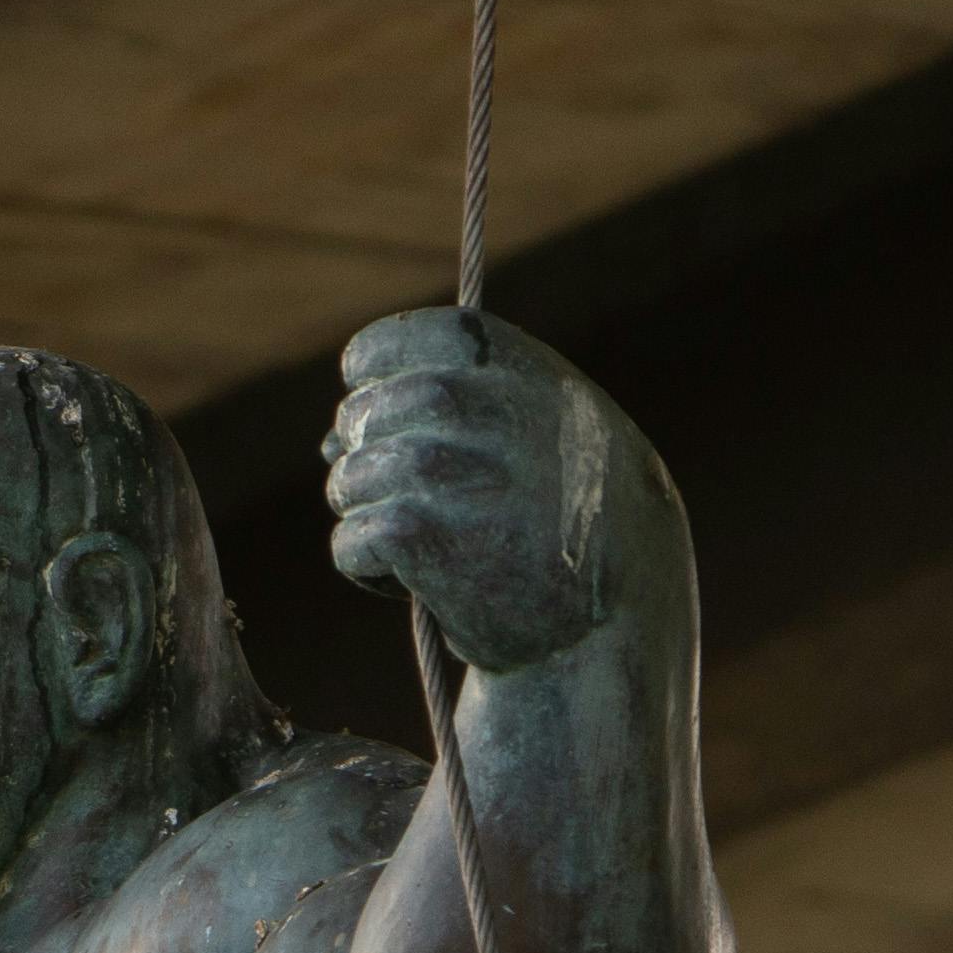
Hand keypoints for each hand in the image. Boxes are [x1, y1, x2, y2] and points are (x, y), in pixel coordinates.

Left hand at [323, 308, 616, 673]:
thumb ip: (448, 406)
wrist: (620, 602)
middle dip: (366, 464)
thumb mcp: (536, 424)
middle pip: (358, 420)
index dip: (372, 392)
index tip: (395, 428)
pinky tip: (414, 581)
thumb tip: (331, 441)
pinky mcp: (424, 535)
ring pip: (347, 482)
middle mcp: (476, 403)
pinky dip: (367, 570)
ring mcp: (448, 468)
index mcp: (501, 360)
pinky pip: (351, 543)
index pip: (382, 351)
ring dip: (368, 520)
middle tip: (412, 502)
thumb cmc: (567, 509)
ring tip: (424, 544)